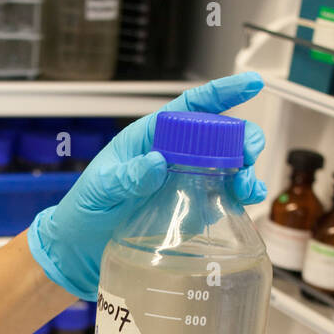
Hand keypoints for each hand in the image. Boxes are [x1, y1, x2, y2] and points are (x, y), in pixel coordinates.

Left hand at [27, 72, 268, 302]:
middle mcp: (174, 156)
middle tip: (249, 153)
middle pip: (219, 137)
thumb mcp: (100, 189)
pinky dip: (238, 198)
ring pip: (227, 167)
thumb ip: (126, 176)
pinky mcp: (190, 210)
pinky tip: (243, 202)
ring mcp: (185, 183)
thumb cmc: (85, 209)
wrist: (81, 250)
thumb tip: (157, 162)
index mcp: (151, 138)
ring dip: (244, 172)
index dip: (222, 93)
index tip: (252, 84)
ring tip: (247, 188)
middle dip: (242, 139)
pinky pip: (221, 198)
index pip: (191, 109)